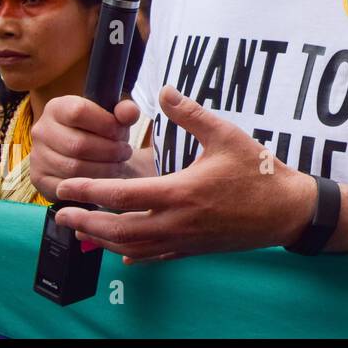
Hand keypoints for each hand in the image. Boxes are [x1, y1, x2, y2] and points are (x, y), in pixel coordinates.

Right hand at [30, 94, 139, 201]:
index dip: (106, 124)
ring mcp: (37, 155)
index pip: (79, 112)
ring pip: (73, 168)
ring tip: (118, 163)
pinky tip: (104, 179)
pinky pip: (66, 186)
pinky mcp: (39, 178)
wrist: (89, 156)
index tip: (121, 132)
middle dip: (110, 150)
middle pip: (78, 144)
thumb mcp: (116, 117)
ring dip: (103, 168)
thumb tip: (129, 113)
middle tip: (125, 152)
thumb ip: (126, 111)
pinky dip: (90, 184)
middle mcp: (42, 130)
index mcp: (58, 107)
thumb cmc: (103, 132)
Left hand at [52, 85, 317, 262]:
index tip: (67, 187)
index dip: (89, 191)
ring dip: (102, 240)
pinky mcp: (195, 249)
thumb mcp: (226, 135)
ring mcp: (185, 239)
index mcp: (180, 192)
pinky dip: (132, 255)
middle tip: (60, 213)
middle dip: (85, 223)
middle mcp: (177, 222)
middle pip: (117, 230)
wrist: (286, 209)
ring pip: (132, 248)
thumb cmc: (259, 170)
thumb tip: (164, 91)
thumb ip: (190, 114)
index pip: (121, 196)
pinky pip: (155, 257)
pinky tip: (121, 254)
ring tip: (82, 229)